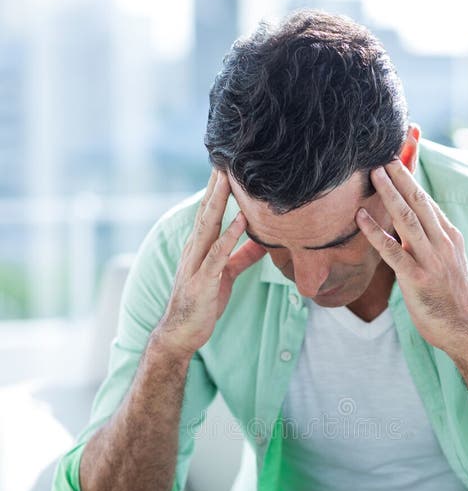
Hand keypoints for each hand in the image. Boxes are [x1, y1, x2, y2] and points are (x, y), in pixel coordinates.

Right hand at [154, 169, 266, 358]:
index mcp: (200, 247)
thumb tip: (262, 241)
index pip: (209, 212)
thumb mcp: (226, 275)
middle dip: (216, 185)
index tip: (228, 165)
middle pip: (206, 211)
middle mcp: (194, 250)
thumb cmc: (203, 303)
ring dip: (219, 202)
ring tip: (230, 179)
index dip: (218, 189)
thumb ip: (242, 256)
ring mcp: (196, 264)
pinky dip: (230, 236)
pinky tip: (242, 221)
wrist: (182, 333)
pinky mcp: (203, 281)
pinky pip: (218, 255)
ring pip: (209, 226)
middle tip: (226, 157)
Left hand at [355, 159, 467, 354]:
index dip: (411, 178)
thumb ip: (430, 241)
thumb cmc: (450, 297)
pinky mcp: (417, 279)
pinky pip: (393, 251)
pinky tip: (361, 217)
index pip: (427, 200)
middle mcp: (442, 243)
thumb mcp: (445, 262)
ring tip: (373, 174)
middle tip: (383, 154)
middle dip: (401, 176)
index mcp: (448, 236)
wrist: (464, 329)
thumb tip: (411, 224)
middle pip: (419, 202)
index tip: (396, 158)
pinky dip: (376, 232)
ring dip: (389, 194)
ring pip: (407, 219)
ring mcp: (430, 260)